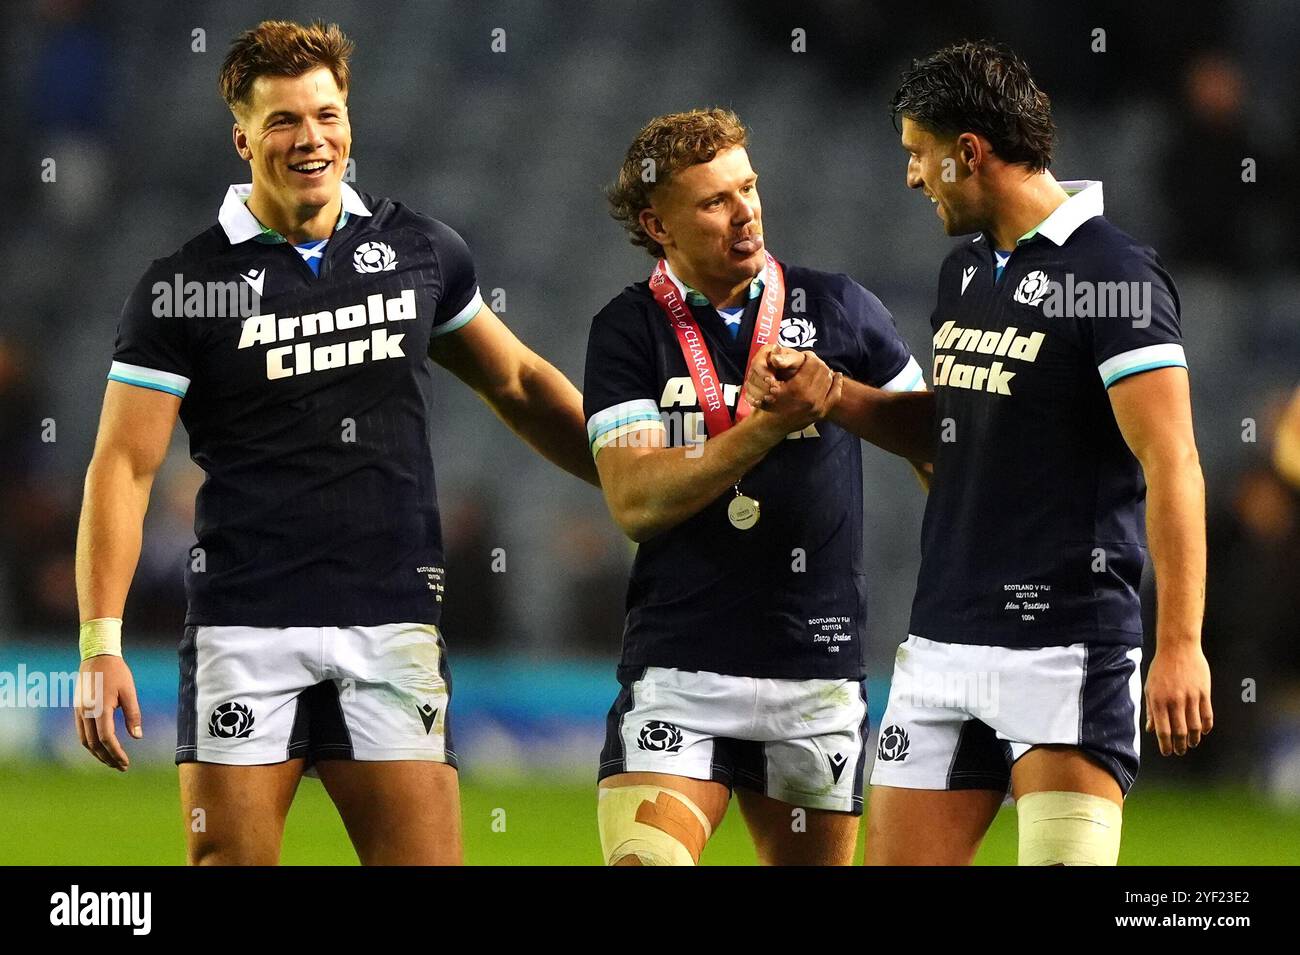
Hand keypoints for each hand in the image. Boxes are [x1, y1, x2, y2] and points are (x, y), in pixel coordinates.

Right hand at [74, 655, 142, 770]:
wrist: (97, 656)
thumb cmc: (117, 672)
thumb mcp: (129, 692)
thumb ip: (133, 715)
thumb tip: (137, 737)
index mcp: (100, 709)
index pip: (106, 739)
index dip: (116, 753)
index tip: (126, 763)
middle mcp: (85, 713)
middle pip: (94, 744)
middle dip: (107, 758)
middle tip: (121, 767)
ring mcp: (79, 711)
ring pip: (85, 741)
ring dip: (97, 754)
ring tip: (112, 762)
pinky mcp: (77, 709)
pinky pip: (82, 733)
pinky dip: (91, 744)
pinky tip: (101, 748)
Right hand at [745, 344, 805, 410]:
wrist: (799, 377)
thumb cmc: (798, 366)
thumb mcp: (797, 360)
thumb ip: (788, 359)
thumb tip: (775, 359)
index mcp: (766, 353)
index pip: (758, 364)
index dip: (765, 374)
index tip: (773, 381)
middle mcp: (757, 363)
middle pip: (753, 377)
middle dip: (764, 386)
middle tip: (775, 391)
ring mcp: (754, 375)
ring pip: (750, 387)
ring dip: (761, 394)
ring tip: (772, 398)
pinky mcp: (753, 387)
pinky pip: (748, 394)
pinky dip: (754, 400)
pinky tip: (762, 402)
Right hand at [750, 348, 841, 440]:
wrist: (769, 427)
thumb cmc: (766, 402)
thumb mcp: (768, 383)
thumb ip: (775, 369)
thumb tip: (777, 354)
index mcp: (798, 388)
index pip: (813, 363)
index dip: (808, 356)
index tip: (804, 356)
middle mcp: (811, 398)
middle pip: (823, 370)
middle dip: (817, 363)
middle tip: (810, 362)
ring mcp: (817, 407)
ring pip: (829, 379)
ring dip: (824, 372)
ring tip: (817, 369)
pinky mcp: (820, 413)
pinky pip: (835, 394)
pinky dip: (836, 384)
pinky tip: (836, 377)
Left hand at [1143, 642, 1212, 755]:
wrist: (1178, 648)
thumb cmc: (1161, 668)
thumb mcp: (1149, 688)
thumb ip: (1151, 710)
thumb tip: (1150, 729)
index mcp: (1159, 701)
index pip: (1163, 730)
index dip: (1165, 744)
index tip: (1167, 752)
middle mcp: (1175, 701)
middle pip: (1180, 732)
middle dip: (1180, 745)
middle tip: (1180, 751)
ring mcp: (1191, 697)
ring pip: (1195, 726)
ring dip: (1194, 739)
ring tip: (1192, 743)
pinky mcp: (1204, 692)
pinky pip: (1207, 715)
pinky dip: (1206, 727)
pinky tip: (1203, 731)